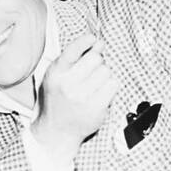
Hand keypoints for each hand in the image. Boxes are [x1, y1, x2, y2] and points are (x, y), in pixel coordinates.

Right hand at [30, 34, 118, 155]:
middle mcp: (67, 84)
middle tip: (92, 72)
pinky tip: (102, 93)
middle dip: (98, 62)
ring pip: (107, 70)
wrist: (57, 131)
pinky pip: (114, 84)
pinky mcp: (96, 107)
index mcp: (56, 73)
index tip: (94, 40)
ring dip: (104, 75)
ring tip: (95, 85)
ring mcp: (82, 97)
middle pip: (96, 58)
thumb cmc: (59, 100)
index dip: (87, 40)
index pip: (74, 49)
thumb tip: (98, 43)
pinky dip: (111, 86)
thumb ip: (74, 58)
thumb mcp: (57, 76)